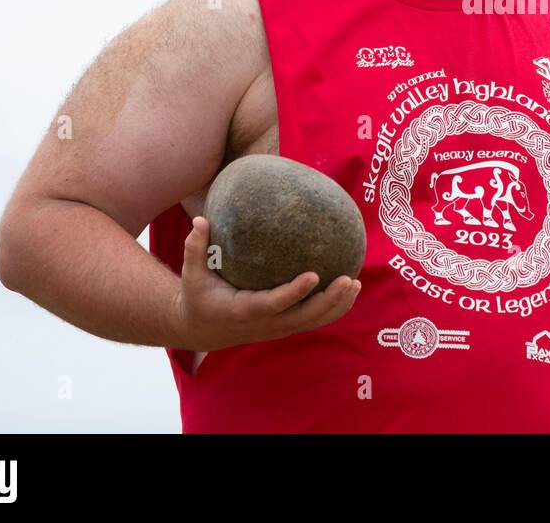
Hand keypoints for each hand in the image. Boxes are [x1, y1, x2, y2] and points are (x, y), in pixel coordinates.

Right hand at [174, 215, 360, 351]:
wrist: (203, 329)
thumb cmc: (198, 297)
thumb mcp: (192, 275)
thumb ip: (195, 249)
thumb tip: (199, 220)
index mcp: (244, 311)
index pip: (274, 304)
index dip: (294, 292)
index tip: (314, 275)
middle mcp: (266, 324)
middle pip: (303, 317)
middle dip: (328, 300)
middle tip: (349, 278)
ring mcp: (278, 328)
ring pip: (314, 322)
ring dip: (337, 305)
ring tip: (356, 283)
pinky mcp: (286, 327)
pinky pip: (314, 321)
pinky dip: (334, 309)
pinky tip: (351, 290)